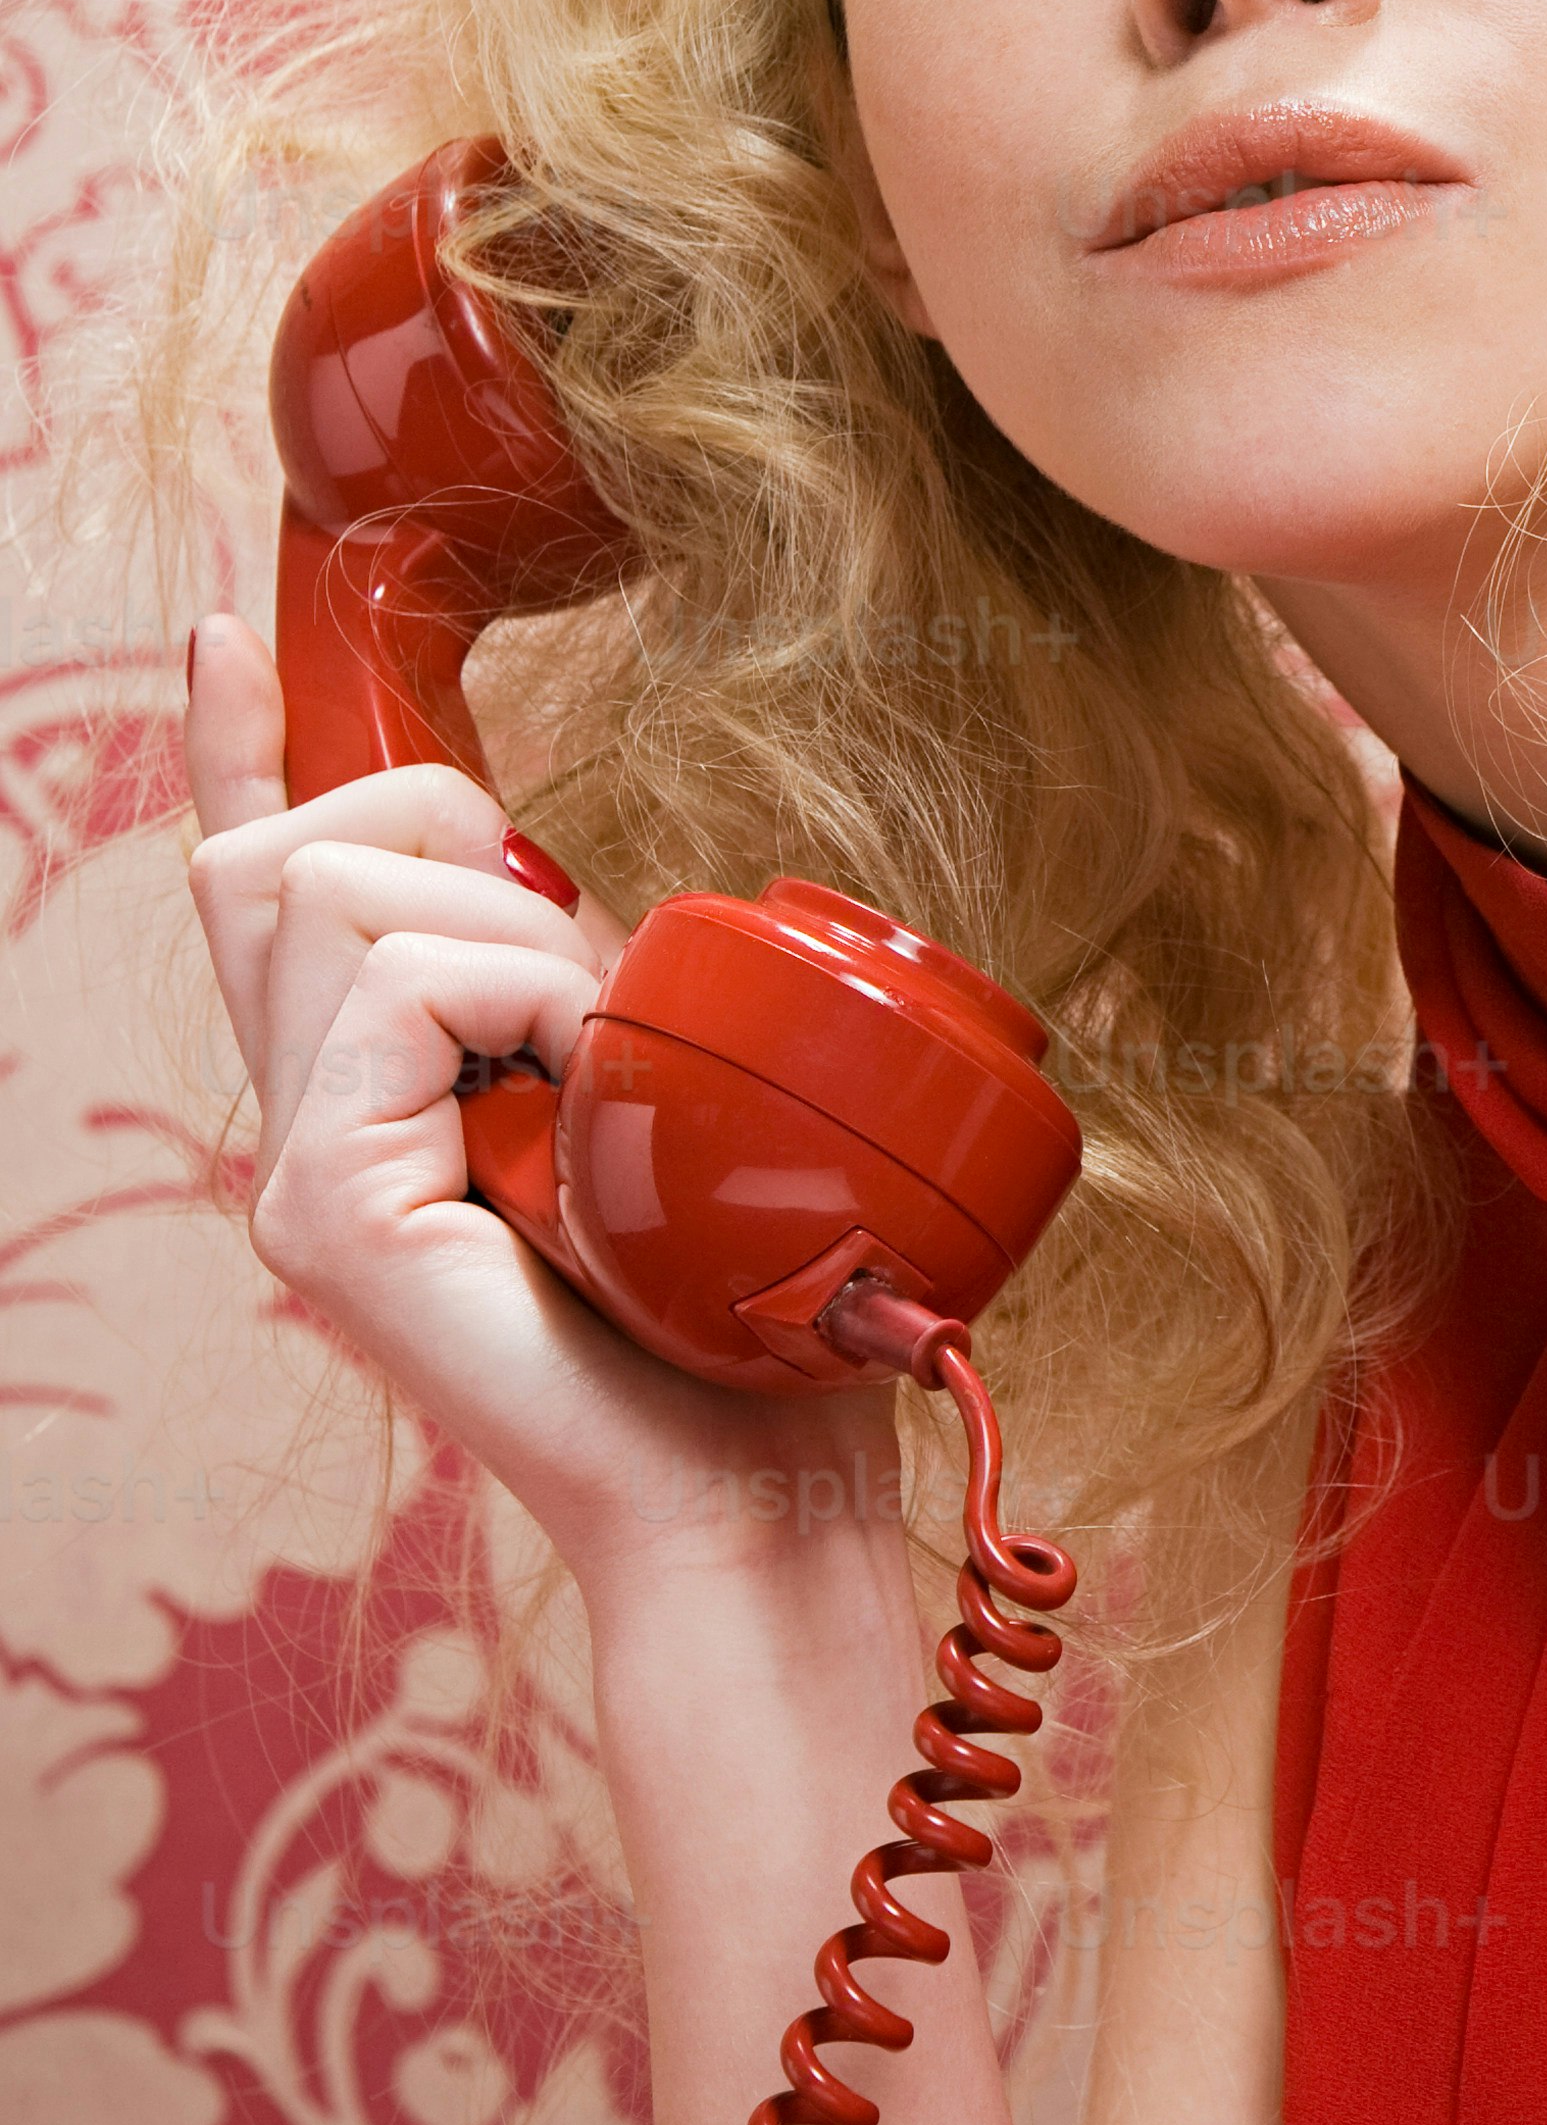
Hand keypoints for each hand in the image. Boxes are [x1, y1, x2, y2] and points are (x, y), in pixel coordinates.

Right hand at [179, 608, 916, 1630]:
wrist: (743, 1486)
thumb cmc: (727, 1308)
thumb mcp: (645, 1086)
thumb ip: (567, 987)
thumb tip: (546, 876)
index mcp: (364, 1095)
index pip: (261, 893)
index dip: (240, 753)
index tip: (226, 638)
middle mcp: (301, 1127)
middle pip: (294, 853)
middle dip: (450, 826)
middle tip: (577, 969)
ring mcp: (296, 1170)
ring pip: (340, 891)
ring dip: (514, 929)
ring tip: (597, 1062)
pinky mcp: (323, 1207)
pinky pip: (402, 983)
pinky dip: (524, 993)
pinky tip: (581, 1089)